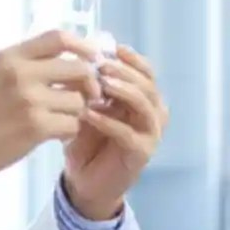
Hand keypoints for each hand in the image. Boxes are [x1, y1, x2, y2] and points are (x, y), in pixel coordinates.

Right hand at [0, 30, 101, 180]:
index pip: (59, 38)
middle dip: (90, 84)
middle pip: (79, 68)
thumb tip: (74, 59)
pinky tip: (54, 134)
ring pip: (78, 100)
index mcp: (10, 57)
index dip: (84, 45)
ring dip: (76, 112)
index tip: (93, 58)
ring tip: (61, 118)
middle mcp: (20, 74)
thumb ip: (28, 64)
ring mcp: (29, 100)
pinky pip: (73, 124)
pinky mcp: (36, 127)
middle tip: (87, 96)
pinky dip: (68, 131)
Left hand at [62, 44, 168, 219]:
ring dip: (123, 92)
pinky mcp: (141, 153)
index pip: (146, 72)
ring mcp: (150, 134)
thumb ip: (85, 86)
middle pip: (148, 85)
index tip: (113, 48)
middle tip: (102, 66)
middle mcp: (152, 114)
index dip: (133, 59)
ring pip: (145, 106)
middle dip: (126, 73)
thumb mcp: (83, 106)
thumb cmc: (83, 139)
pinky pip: (128, 134)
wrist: (83, 180)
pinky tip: (89, 114)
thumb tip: (76, 55)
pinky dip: (109, 122)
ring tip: (102, 84)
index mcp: (142, 99)